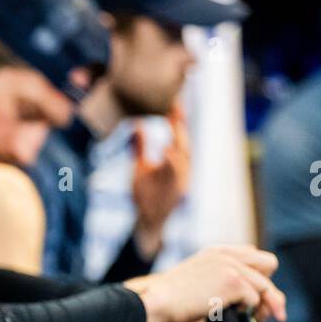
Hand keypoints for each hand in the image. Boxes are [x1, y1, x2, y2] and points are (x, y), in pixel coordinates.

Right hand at [126, 245, 286, 321]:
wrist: (155, 302)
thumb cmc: (170, 303)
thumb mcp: (199, 285)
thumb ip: (222, 287)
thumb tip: (254, 308)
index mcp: (217, 252)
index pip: (254, 257)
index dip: (258, 278)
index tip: (257, 300)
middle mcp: (226, 254)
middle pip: (269, 264)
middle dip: (270, 288)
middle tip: (266, 312)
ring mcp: (231, 265)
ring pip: (265, 286)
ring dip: (259, 306)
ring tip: (248, 320)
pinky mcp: (234, 280)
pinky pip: (254, 300)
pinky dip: (246, 312)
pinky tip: (231, 317)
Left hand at [130, 106, 190, 259]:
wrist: (147, 221)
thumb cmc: (145, 194)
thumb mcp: (140, 167)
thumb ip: (140, 147)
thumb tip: (137, 125)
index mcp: (174, 161)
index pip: (176, 134)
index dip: (176, 118)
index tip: (174, 100)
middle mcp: (181, 168)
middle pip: (184, 141)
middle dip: (181, 123)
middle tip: (176, 104)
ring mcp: (180, 179)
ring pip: (183, 157)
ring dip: (179, 139)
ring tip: (174, 122)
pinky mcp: (175, 191)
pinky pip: (175, 174)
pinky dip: (173, 161)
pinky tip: (166, 150)